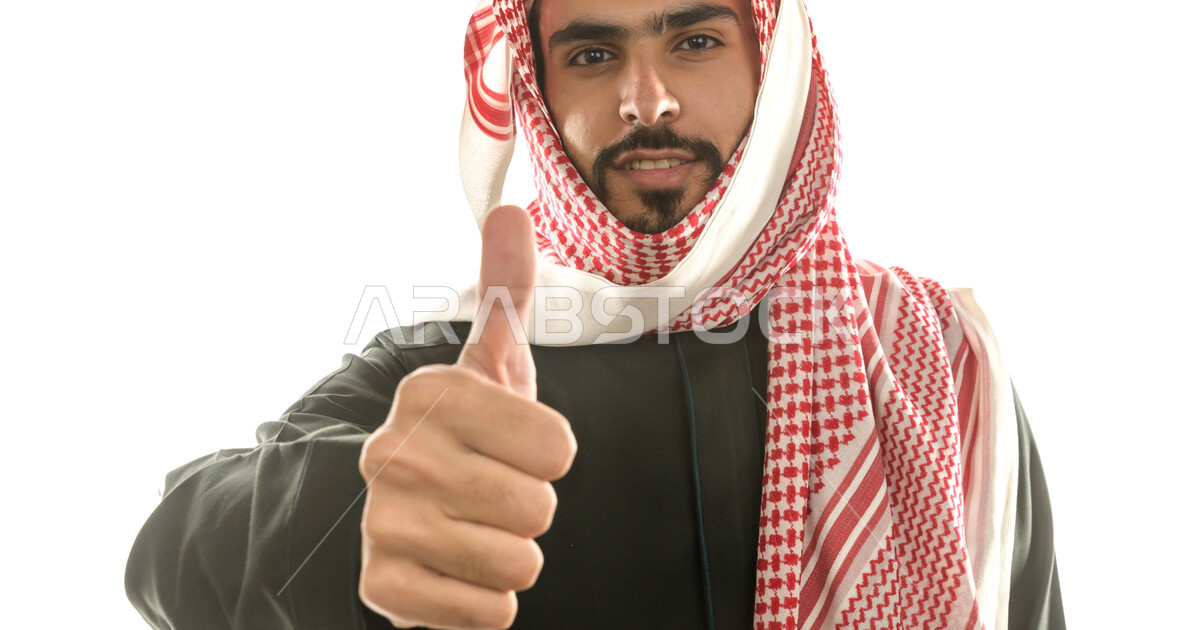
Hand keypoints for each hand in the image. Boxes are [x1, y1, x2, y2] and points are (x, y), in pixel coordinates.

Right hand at [358, 206, 576, 628]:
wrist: (406, 515)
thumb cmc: (469, 436)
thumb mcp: (492, 366)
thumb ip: (505, 292)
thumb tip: (512, 209)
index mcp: (430, 391)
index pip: (558, 445)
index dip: (550, 453)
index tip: (515, 446)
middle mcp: (395, 452)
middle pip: (540, 507)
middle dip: (531, 508)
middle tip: (493, 492)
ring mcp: (383, 522)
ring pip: (519, 563)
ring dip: (511, 555)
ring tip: (476, 530)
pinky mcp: (382, 586)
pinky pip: (487, 613)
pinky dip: (486, 603)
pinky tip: (459, 571)